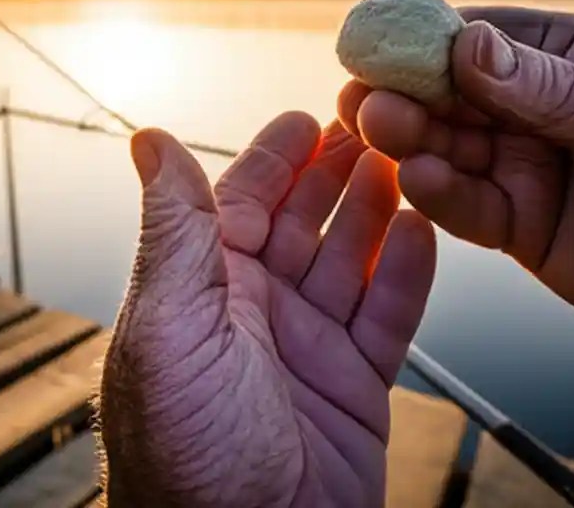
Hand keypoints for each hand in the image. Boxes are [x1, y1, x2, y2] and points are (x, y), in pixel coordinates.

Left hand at [98, 113, 436, 506]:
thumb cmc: (183, 455)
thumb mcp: (169, 326)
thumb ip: (174, 230)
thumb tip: (150, 141)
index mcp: (198, 294)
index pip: (238, 205)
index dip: (273, 160)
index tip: (308, 117)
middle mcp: (252, 315)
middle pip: (301, 224)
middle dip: (333, 175)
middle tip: (373, 127)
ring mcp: (305, 350)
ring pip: (349, 262)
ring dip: (375, 212)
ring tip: (406, 163)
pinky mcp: (353, 388)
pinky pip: (386, 317)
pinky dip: (407, 274)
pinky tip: (423, 232)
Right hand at [338, 7, 573, 383]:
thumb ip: (548, 90)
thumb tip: (467, 46)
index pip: (487, 39)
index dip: (427, 39)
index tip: (376, 39)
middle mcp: (541, 111)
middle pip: (454, 94)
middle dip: (407, 92)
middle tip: (362, 93)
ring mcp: (527, 168)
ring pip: (449, 149)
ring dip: (410, 139)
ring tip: (378, 130)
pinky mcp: (520, 227)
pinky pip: (467, 208)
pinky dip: (438, 195)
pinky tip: (417, 180)